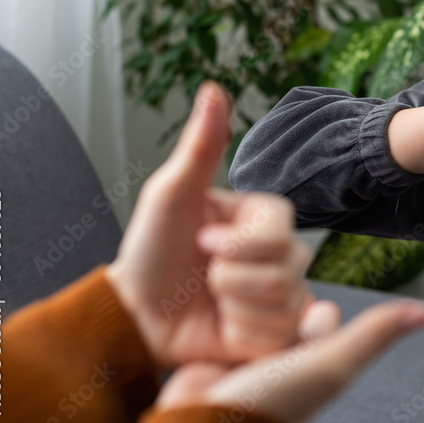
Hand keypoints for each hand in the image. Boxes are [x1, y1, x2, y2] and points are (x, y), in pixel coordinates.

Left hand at [106, 81, 310, 367]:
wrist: (135, 316)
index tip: (201, 243)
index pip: (281, 227)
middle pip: (288, 266)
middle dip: (233, 276)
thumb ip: (201, 145)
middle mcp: (281, 253)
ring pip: (284, 300)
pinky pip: (280, 334)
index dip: (239, 242)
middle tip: (203, 276)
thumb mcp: (171, 194)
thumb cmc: (151, 250)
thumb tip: (213, 88)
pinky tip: (224, 326)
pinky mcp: (278, 333)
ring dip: (235, 304)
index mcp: (263, 217)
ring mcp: (283, 294)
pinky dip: (243, 333)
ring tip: (212, 301)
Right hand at [153, 297, 423, 422]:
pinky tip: (215, 298)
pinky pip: (223, 322)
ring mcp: (248, 363)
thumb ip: (372, 335)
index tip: (317, 308)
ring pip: (255, 313)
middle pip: (287, 311)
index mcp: (314, 369)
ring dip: (247, 300)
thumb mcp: (331, 362)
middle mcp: (283, 366)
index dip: (319, 313)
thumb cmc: (270, 404)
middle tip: (270, 290)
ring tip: (239, 294)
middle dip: (278, 298)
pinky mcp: (214, 358)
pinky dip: (221, 312)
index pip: (323, 322)